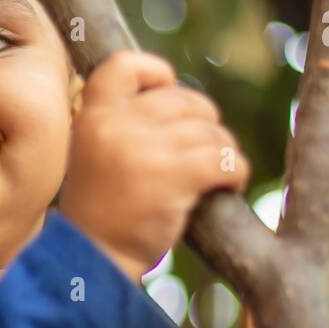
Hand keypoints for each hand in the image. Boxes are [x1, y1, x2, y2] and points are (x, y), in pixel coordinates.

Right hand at [58, 50, 250, 280]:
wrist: (93, 261)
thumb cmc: (102, 211)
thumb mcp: (95, 154)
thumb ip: (124, 123)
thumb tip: (182, 96)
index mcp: (92, 116)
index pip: (123, 65)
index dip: (154, 70)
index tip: (167, 89)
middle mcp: (116, 124)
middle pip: (183, 99)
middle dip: (204, 123)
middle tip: (203, 151)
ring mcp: (145, 148)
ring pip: (210, 132)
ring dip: (223, 152)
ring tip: (215, 175)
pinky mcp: (174, 176)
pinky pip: (225, 158)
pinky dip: (236, 172)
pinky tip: (230, 185)